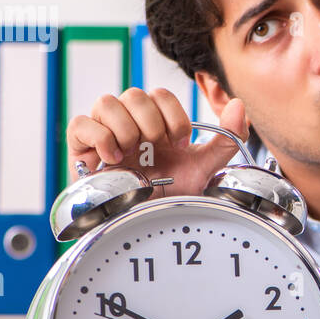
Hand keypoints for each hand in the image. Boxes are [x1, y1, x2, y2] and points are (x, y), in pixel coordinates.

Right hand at [66, 88, 251, 196]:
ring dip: (126, 128)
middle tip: (156, 149)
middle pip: (135, 93)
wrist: (147, 224)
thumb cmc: (171, 194)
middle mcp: (129, 122)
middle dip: (152, 123)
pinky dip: (99, 137)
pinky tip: (113, 157)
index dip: (174, 116)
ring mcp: (104, 132)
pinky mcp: (81, 147)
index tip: (181, 145)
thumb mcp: (204, 168)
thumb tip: (238, 105)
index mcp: (156, 122)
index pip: (161, 94)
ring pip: (106, 102)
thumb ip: (226, 138)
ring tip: (133, 153)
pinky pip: (81, 123)